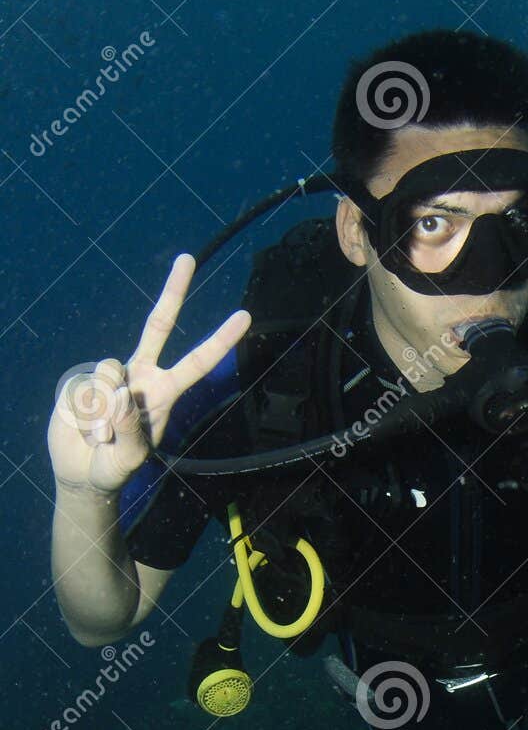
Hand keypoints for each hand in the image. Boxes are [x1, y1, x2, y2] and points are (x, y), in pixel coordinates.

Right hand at [48, 253, 250, 495]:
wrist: (82, 472)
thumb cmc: (115, 466)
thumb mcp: (129, 459)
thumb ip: (129, 430)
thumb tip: (119, 394)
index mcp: (163, 390)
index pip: (197, 362)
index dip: (220, 340)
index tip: (244, 317)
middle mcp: (140, 373)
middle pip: (158, 325)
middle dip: (174, 290)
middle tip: (189, 257)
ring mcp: (110, 373)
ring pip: (109, 373)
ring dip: (103, 414)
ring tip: (102, 437)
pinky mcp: (81, 378)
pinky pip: (84, 387)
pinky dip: (84, 415)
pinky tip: (84, 428)